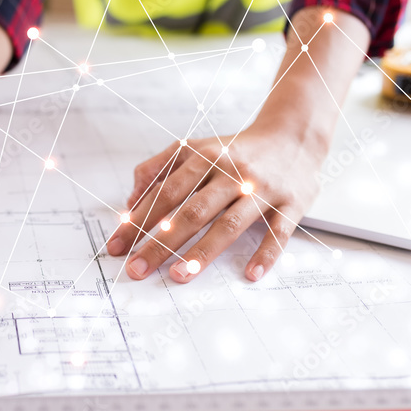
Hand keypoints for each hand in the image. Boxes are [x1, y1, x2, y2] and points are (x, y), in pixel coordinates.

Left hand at [106, 122, 324, 282]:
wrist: (293, 134)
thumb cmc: (236, 150)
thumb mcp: (195, 148)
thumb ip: (159, 169)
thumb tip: (131, 202)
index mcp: (204, 158)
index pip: (164, 193)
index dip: (138, 220)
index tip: (117, 246)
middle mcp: (231, 173)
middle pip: (192, 211)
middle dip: (161, 242)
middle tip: (137, 268)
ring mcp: (262, 189)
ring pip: (229, 224)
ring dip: (203, 252)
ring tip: (179, 275)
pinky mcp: (292, 203)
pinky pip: (279, 232)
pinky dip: (265, 253)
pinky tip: (250, 273)